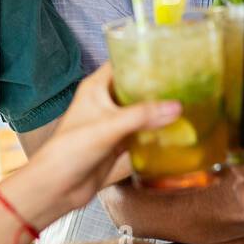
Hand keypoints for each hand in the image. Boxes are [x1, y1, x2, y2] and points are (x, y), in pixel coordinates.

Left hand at [18, 63, 181, 219]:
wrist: (57, 187)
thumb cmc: (70, 150)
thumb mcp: (108, 127)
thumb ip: (142, 116)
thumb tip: (176, 107)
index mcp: (95, 87)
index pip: (121, 63)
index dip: (142, 58)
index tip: (168, 57)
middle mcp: (104, 101)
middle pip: (135, 86)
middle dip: (156, 86)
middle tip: (185, 81)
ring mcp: (111, 122)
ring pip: (140, 110)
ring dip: (158, 110)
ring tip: (186, 102)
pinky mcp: (117, 142)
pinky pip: (141, 132)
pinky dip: (155, 131)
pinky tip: (175, 130)